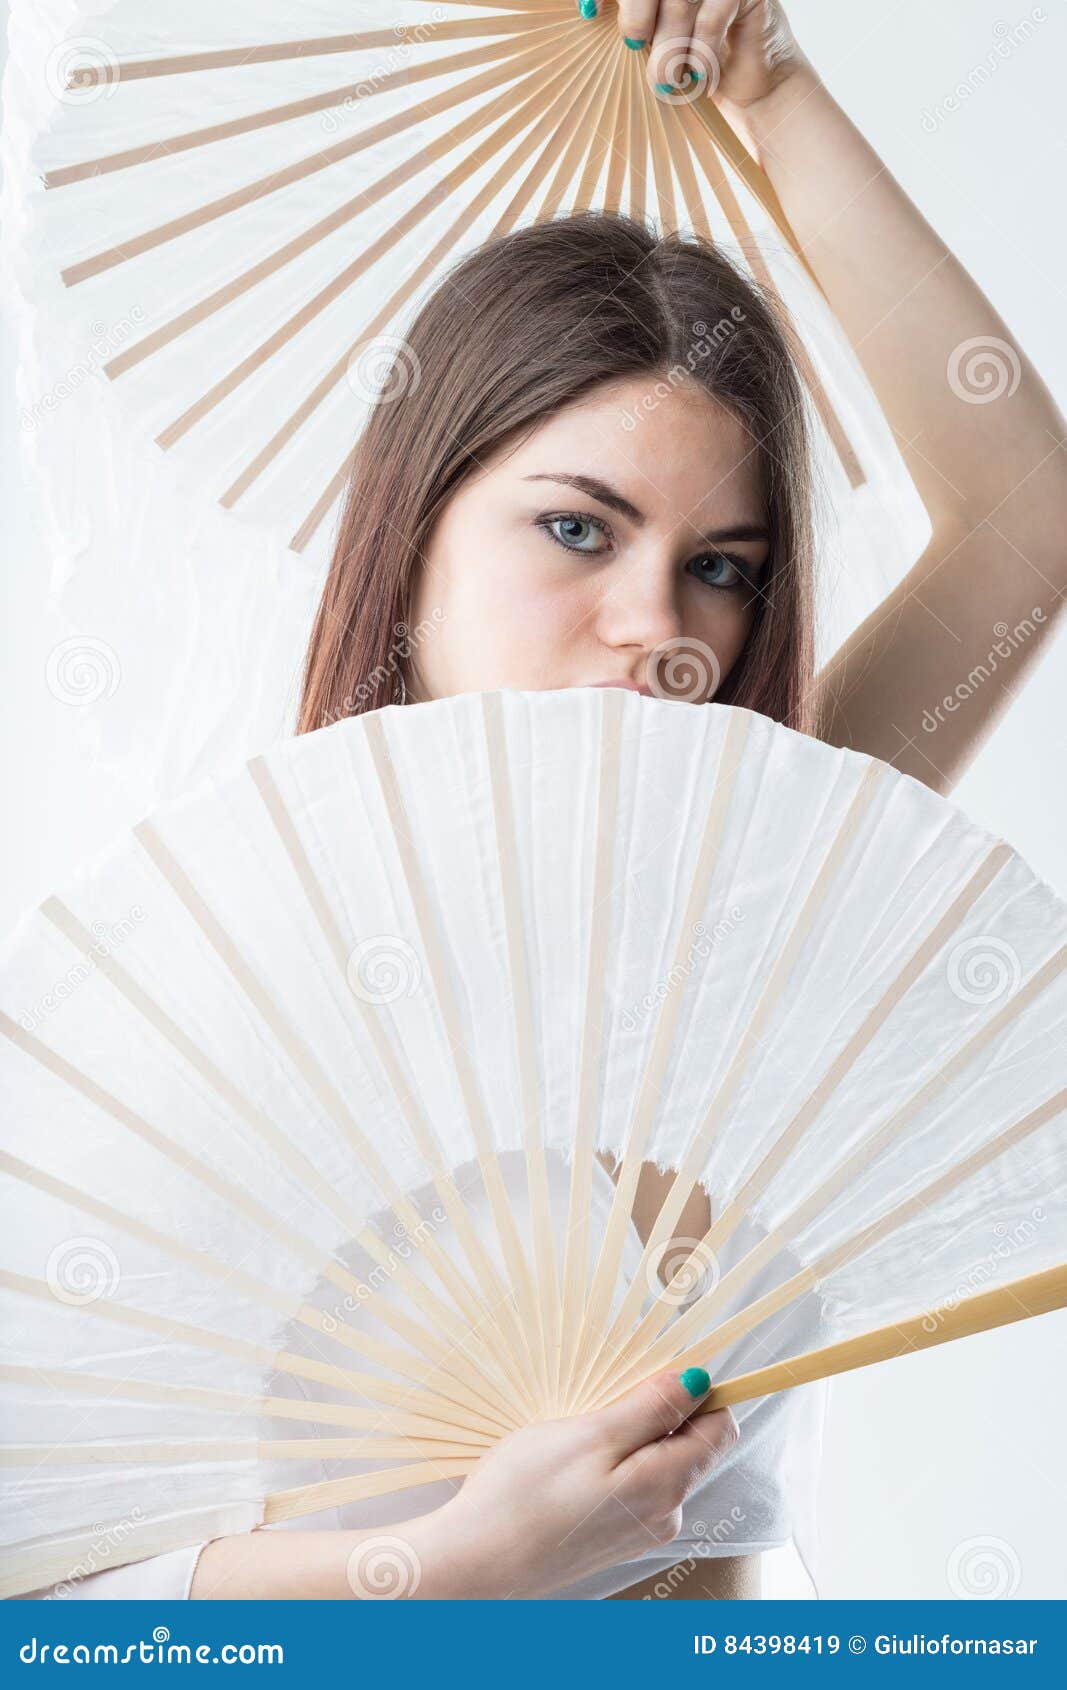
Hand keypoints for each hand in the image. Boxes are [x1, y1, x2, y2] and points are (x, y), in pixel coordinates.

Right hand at [411, 1366, 738, 1597]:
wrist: (475, 1562)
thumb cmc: (525, 1494)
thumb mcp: (591, 1434)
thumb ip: (651, 1408)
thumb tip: (699, 1382)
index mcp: (667, 1485)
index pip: (721, 1428)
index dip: (697, 1392)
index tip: (654, 1377)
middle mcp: (665, 1514)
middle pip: (689, 1445)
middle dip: (656, 1415)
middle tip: (601, 1407)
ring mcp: (639, 1532)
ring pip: (657, 1465)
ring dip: (629, 1440)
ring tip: (577, 1439)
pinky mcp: (613, 1540)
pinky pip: (632, 1488)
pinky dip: (612, 1467)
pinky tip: (570, 1469)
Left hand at [602, 2, 809, 113]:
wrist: (755, 89)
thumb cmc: (697, 69)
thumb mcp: (657, 50)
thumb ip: (635, 31)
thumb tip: (593, 21)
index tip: (589, 12)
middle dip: (636, 13)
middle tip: (635, 43)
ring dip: (669, 43)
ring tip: (666, 80)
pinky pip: (714, 14)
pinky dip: (701, 48)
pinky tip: (700, 72)